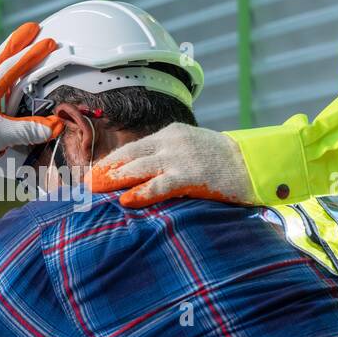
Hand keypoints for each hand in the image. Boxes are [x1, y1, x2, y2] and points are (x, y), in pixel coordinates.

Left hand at [0, 23, 61, 198]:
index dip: (30, 54)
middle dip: (15, 43)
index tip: (47, 41)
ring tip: (25, 49)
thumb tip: (54, 125)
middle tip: (30, 28)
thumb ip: (28, 129)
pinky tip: (18, 89)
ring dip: (12, 61)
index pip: (10, 66)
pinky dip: (11, 86)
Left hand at [89, 122, 255, 207]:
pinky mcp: (192, 175)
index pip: (130, 149)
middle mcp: (170, 142)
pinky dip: (141, 192)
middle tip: (81, 186)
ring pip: (137, 168)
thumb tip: (138, 178)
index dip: (107, 163)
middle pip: (127, 157)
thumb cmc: (223, 163)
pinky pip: (160, 184)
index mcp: (169, 135)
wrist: (256, 162)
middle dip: (102, 172)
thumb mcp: (191, 151)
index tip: (88, 175)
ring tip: (92, 192)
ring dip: (112, 180)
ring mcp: (180, 158)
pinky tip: (125, 201)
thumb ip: (166, 160)